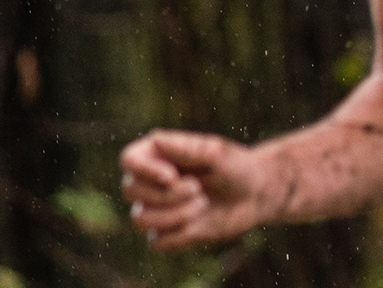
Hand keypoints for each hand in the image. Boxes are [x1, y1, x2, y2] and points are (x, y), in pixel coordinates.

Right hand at [119, 130, 264, 249]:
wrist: (254, 194)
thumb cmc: (235, 167)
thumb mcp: (217, 153)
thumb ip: (188, 149)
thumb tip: (156, 140)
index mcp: (157, 155)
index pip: (128, 160)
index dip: (143, 170)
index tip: (171, 176)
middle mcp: (149, 182)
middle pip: (131, 191)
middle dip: (167, 193)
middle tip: (198, 187)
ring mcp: (154, 209)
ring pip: (140, 219)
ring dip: (175, 214)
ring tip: (202, 203)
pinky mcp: (164, 234)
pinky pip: (157, 242)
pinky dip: (181, 234)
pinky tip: (200, 222)